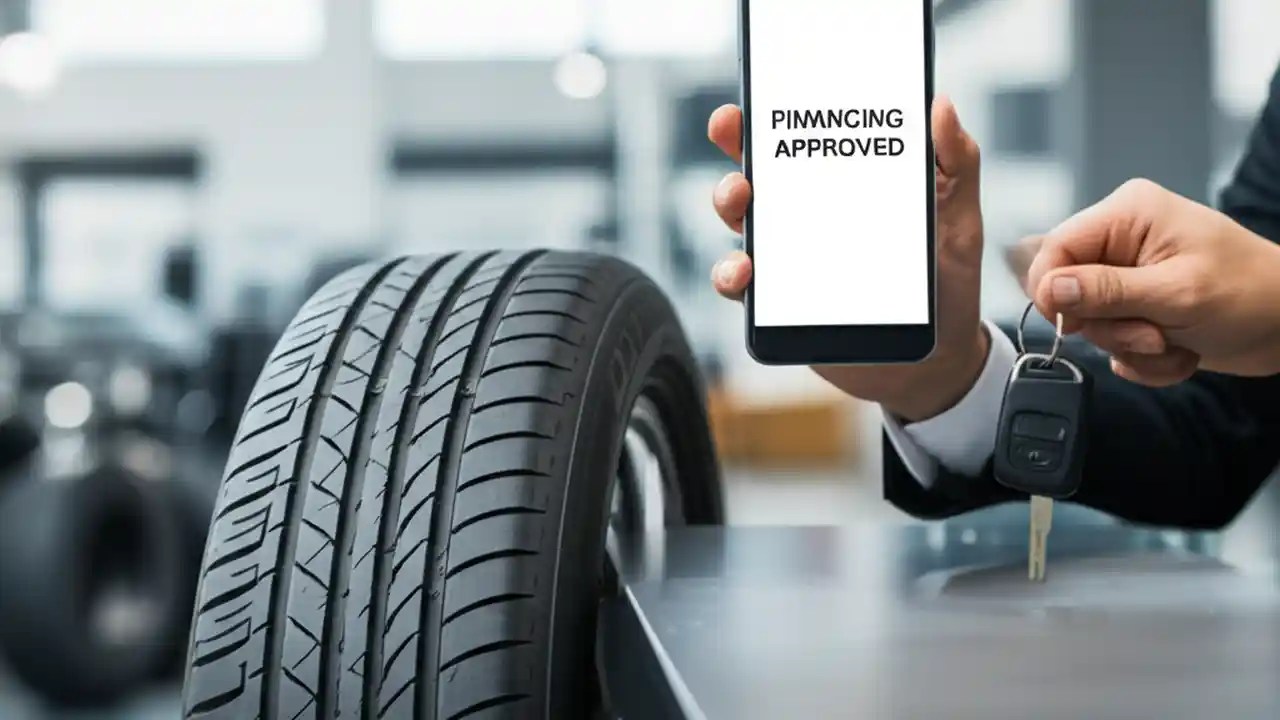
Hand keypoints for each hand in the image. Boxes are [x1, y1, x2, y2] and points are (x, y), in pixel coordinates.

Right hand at [707, 98, 987, 421]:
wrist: (938, 360)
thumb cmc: (948, 283)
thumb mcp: (960, 218)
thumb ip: (958, 162)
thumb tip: (942, 107)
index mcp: (843, 189)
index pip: (796, 145)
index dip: (766, 121)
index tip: (748, 109)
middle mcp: (807, 220)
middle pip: (757, 176)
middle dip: (735, 154)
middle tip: (736, 144)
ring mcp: (790, 262)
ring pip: (741, 226)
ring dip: (729, 206)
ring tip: (740, 202)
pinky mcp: (782, 307)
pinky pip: (742, 287)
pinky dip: (731, 275)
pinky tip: (745, 271)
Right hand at [1026, 178, 1279, 385]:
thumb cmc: (1251, 295)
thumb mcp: (1176, 293)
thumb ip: (1106, 291)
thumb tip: (1050, 289)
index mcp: (1128, 214)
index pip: (1055, 248)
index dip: (1054, 290)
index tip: (1072, 325)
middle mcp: (1122, 239)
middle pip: (1069, 292)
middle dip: (1110, 326)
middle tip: (1153, 334)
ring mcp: (1128, 275)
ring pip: (1091, 324)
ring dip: (1131, 348)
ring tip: (1173, 343)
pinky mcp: (1136, 306)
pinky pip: (1112, 342)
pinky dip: (1141, 358)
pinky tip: (1177, 350)